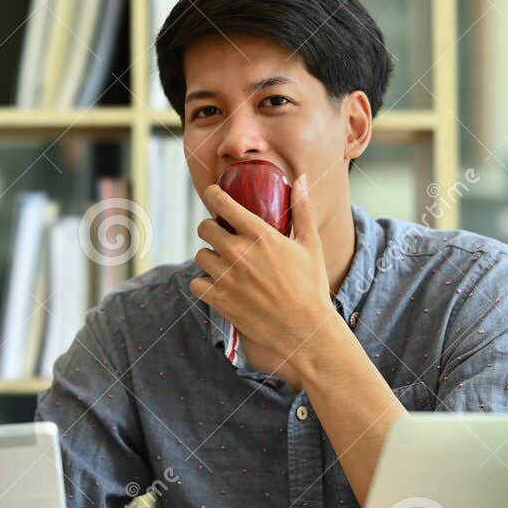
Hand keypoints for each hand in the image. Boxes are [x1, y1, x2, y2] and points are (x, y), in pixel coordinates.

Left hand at [188, 172, 331, 381]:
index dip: (214, 195)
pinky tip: (216, 286)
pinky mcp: (219, 300)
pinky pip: (195, 284)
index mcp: (260, 235)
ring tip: (223, 264)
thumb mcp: (311, 244)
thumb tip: (302, 178)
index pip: (223, 204)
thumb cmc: (311, 286)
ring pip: (199, 256)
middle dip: (211, 230)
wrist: (304, 329)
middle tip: (221, 237)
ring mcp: (226, 277)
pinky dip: (203, 285)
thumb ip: (302, 210)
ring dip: (209, 258)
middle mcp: (239, 253)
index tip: (213, 194)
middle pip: (204, 229)